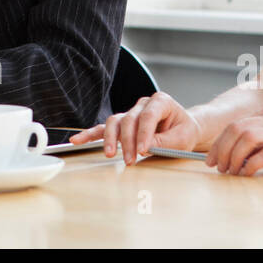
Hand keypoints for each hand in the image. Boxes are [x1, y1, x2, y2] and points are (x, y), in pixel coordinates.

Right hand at [69, 91, 198, 164]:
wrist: (183, 129)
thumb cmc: (183, 132)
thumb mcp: (182, 138)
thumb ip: (165, 141)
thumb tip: (145, 147)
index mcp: (161, 101)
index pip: (147, 116)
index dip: (144, 133)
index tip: (143, 150)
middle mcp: (143, 104)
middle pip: (129, 119)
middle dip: (127, 141)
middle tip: (130, 160)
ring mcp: (131, 113)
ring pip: (114, 122)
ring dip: (111, 139)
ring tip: (109, 154)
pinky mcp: (122, 124)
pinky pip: (104, 128)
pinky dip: (91, 134)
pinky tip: (78, 139)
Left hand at [208, 104, 262, 175]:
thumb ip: (261, 141)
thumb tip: (233, 157)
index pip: (235, 124)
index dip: (219, 142)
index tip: (212, 159)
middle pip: (237, 129)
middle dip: (221, 150)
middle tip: (217, 167)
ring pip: (248, 138)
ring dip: (234, 157)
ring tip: (231, 172)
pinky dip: (252, 165)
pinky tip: (248, 174)